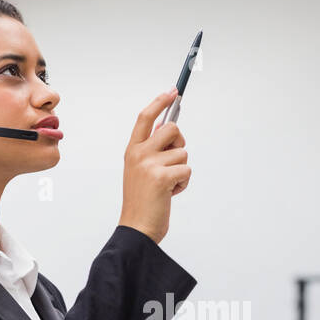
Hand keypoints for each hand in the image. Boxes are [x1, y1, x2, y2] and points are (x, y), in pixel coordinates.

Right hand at [119, 87, 190, 244]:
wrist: (137, 228)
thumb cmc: (142, 201)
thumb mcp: (140, 170)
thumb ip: (150, 150)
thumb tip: (167, 129)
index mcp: (132, 150)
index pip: (145, 117)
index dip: (160, 102)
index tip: (173, 91)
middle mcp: (138, 153)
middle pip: (171, 129)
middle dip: (179, 143)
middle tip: (172, 162)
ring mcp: (149, 164)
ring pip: (183, 152)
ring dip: (181, 169)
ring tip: (168, 184)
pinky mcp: (162, 177)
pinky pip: (187, 169)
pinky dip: (184, 182)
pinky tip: (170, 193)